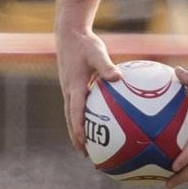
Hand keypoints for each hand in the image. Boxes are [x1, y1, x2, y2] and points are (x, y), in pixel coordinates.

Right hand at [57, 29, 117, 153]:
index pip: (75, 112)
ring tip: (87, 147)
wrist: (69, 33)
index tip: (83, 143)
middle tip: (86, 155)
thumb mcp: (97, 52)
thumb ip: (106, 66)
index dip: (78, 129)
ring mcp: (69, 89)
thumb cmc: (85, 43)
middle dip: (76, 138)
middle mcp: (69, 91)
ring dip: (77, 131)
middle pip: (71, 120)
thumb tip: (118, 78)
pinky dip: (82, 118)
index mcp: (74, 86)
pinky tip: (96, 122)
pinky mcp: (72, 86)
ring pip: (71, 115)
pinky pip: (77, 106)